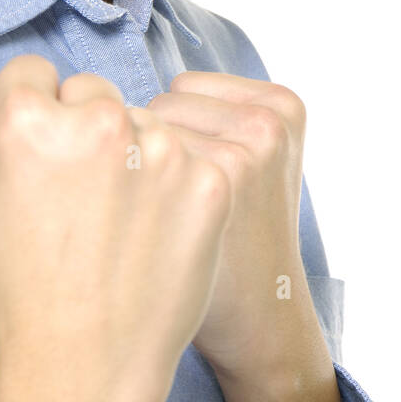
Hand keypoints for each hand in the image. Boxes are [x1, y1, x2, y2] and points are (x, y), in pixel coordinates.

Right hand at [0, 54, 234, 401]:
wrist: (86, 373)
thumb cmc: (13, 294)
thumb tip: (18, 101)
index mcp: (27, 121)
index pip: (31, 74)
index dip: (29, 116)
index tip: (40, 160)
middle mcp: (99, 121)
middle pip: (91, 93)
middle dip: (83, 131)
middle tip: (79, 200)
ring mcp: (161, 150)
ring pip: (143, 124)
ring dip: (132, 157)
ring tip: (117, 227)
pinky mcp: (209, 181)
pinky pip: (186, 158)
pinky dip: (174, 188)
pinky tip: (152, 235)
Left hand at [144, 71, 306, 379]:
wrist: (256, 318)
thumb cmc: (233, 236)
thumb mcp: (249, 157)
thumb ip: (212, 116)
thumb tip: (118, 83)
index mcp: (282, 105)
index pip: (183, 88)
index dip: (178, 135)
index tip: (204, 179)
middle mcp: (265, 123)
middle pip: (158, 107)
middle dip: (157, 149)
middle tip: (185, 204)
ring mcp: (236, 155)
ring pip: (138, 136)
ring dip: (139, 171)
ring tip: (172, 219)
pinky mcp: (204, 191)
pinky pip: (131, 166)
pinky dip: (130, 195)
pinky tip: (156, 229)